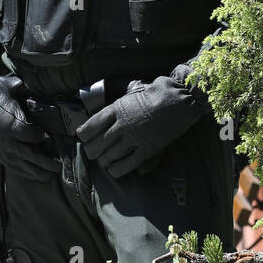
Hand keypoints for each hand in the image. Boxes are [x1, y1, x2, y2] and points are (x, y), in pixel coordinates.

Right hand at [0, 73, 59, 180]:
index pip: (34, 136)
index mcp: (11, 125)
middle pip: (31, 156)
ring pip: (22, 165)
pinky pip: (12, 166)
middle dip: (46, 163)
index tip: (49, 136)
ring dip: (37, 172)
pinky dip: (24, 172)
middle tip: (58, 167)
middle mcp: (7, 141)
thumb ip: (24, 89)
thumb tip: (36, 87)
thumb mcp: (8, 87)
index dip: (43, 137)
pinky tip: (33, 176)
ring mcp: (1, 150)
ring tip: (50, 176)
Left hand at [77, 73, 206, 177]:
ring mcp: (133, 139)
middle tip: (92, 152)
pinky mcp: (146, 150)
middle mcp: (122, 125)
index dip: (83, 134)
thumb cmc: (157, 93)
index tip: (83, 136)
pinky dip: (116, 170)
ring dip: (103, 161)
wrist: (179, 101)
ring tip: (103, 161)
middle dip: (91, 150)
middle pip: (96, 144)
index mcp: (116, 109)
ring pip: (108, 156)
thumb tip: (108, 107)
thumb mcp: (131, 92)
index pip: (90, 126)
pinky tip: (113, 170)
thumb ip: (119, 103)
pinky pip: (126, 165)